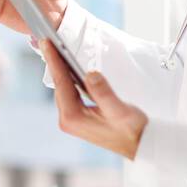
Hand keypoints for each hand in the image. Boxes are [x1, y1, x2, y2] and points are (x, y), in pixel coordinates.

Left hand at [41, 40, 146, 159]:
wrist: (140, 144)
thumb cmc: (132, 131)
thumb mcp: (120, 110)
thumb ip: (104, 93)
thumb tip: (91, 73)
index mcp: (74, 118)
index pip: (62, 83)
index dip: (54, 61)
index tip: (47, 43)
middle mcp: (68, 120)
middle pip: (59, 85)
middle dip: (54, 63)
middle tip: (49, 41)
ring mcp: (72, 119)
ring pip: (63, 89)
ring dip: (60, 70)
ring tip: (55, 50)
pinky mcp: (78, 117)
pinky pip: (70, 93)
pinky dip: (68, 79)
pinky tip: (69, 68)